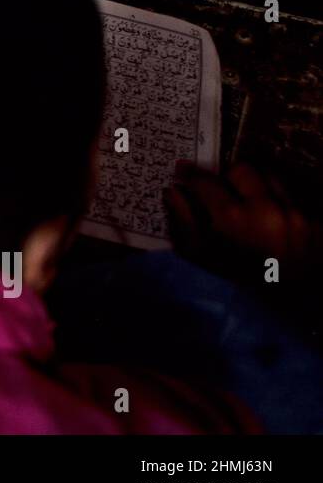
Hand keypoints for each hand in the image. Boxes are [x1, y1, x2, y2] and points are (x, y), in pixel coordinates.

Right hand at [163, 161, 320, 284]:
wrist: (291, 313)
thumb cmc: (237, 287)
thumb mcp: (200, 257)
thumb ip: (184, 219)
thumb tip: (173, 191)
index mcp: (233, 216)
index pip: (205, 179)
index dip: (190, 173)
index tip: (182, 170)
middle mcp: (267, 207)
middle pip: (242, 169)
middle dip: (227, 177)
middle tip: (219, 190)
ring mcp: (296, 213)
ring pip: (271, 179)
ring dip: (255, 186)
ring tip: (248, 204)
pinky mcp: (316, 222)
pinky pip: (291, 200)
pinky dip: (277, 204)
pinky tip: (270, 223)